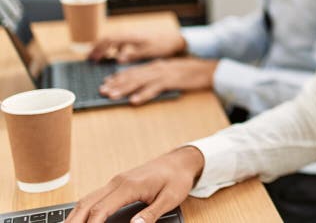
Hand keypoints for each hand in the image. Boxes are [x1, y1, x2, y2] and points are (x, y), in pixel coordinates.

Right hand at [66, 146, 203, 222]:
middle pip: (86, 203)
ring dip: (75, 215)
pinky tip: (79, 219)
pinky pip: (95, 196)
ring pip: (87, 199)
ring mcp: (116, 181)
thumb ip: (151, 214)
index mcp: (129, 185)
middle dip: (74, 222)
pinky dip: (84, 209)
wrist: (181, 160)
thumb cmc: (177, 178)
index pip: (101, 209)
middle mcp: (118, 182)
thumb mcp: (170, 198)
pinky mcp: (118, 184)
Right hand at [88, 30, 186, 62]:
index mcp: (131, 36)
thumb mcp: (148, 52)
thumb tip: (118, 58)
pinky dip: (115, 48)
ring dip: (105, 48)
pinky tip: (116, 56)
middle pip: (109, 38)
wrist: (175, 40)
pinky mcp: (136, 39)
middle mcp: (129, 34)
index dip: (99, 48)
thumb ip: (133, 55)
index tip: (92, 58)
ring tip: (98, 58)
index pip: (109, 39)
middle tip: (89, 58)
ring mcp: (133, 35)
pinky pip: (121, 42)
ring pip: (114, 40)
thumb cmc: (163, 45)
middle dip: (98, 48)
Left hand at [99, 58, 218, 104]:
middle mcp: (158, 67)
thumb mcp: (172, 72)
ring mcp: (165, 74)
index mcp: (157, 65)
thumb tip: (144, 83)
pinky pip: (155, 89)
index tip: (106, 82)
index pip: (134, 70)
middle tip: (102, 91)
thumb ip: (158, 75)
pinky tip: (134, 101)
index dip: (118, 77)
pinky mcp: (172, 81)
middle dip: (116, 83)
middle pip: (133, 75)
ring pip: (140, 82)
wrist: (210, 69)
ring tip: (112, 96)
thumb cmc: (192, 73)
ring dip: (124, 89)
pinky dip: (143, 95)